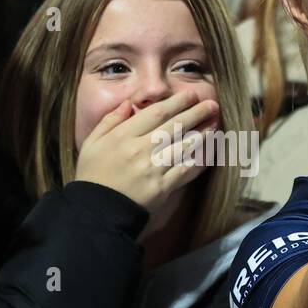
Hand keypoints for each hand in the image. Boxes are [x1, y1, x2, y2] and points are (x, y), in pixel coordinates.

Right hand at [73, 91, 218, 214]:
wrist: (96, 212)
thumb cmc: (92, 175)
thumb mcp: (92, 143)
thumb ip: (109, 120)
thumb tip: (128, 103)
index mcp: (123, 136)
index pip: (156, 113)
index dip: (177, 102)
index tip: (190, 95)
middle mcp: (140, 150)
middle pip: (175, 126)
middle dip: (196, 113)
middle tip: (211, 104)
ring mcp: (153, 169)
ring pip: (184, 146)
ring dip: (203, 134)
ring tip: (215, 124)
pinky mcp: (162, 188)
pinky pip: (185, 171)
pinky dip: (199, 161)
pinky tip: (209, 152)